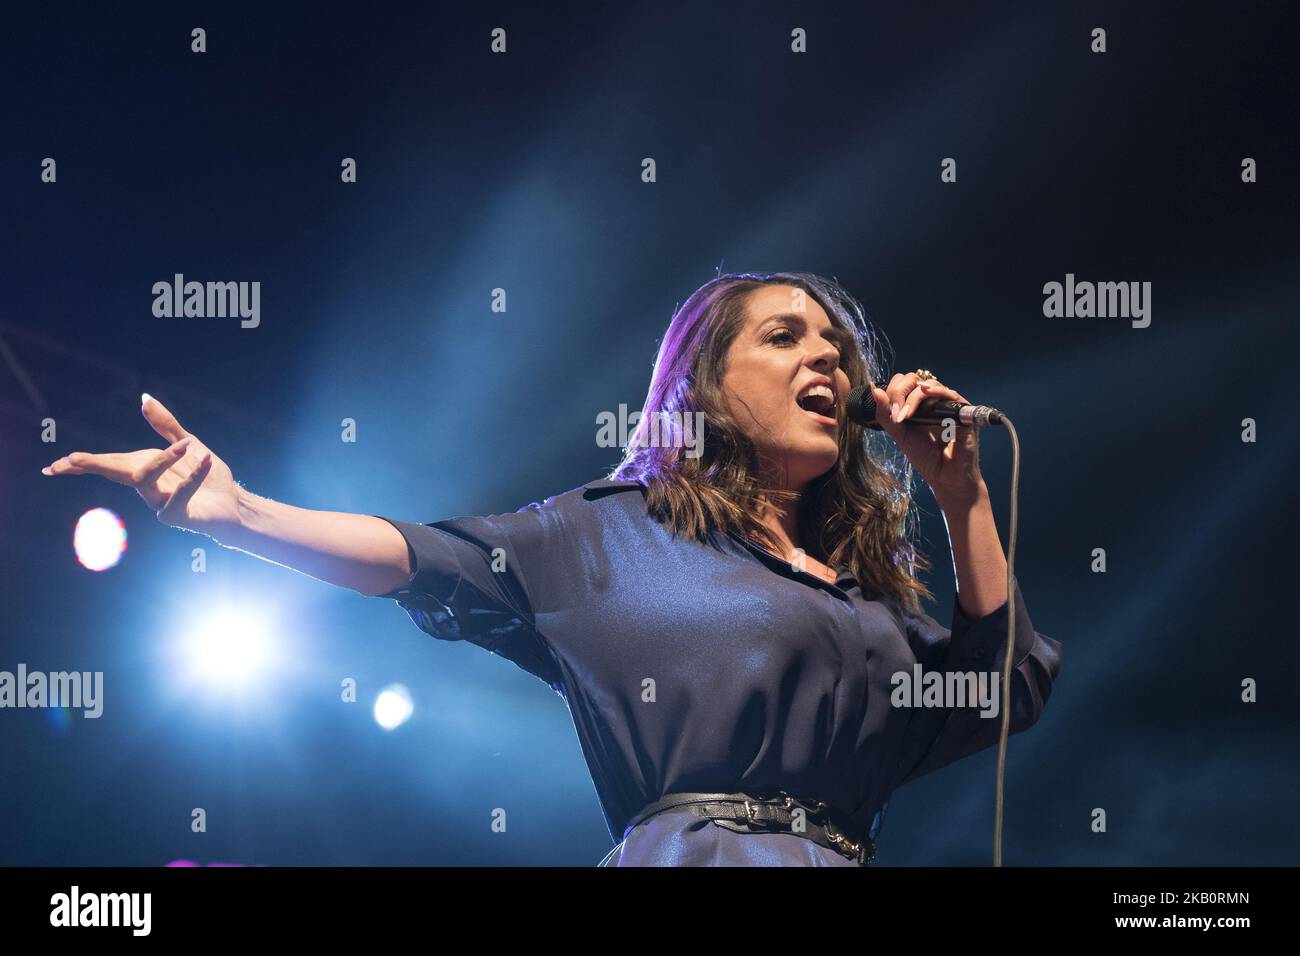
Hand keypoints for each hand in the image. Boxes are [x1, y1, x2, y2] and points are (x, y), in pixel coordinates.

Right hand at [41, 394, 241, 535]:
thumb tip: (144, 398)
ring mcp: (159, 502)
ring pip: (144, 480)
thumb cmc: (208, 477)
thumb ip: (165, 425)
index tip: (52, 466)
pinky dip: (192, 477)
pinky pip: (179, 495)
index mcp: (143, 467)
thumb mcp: (187, 444)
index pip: (107, 464)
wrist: (234, 502)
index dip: (80, 464)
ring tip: (187, 444)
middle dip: (92, 465)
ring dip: (162, 459)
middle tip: (71, 459)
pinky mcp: (177, 516)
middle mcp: (146, 486)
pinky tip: (205, 461)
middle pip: (113, 472)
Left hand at [870, 372, 984, 506]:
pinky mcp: (963, 411)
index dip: (893, 390)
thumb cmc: (926, 458)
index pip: (903, 383)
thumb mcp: (900, 435)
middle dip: (900, 392)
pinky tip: (925, 392)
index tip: (890, 412)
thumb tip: (873, 390)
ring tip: (905, 415)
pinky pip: (950, 393)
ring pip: (929, 384)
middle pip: (914, 379)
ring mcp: (948, 405)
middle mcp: (933, 401)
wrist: (945, 478)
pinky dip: (936, 391)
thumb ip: (886, 415)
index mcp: (918, 405)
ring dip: (913, 396)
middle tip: (896, 413)